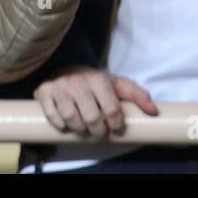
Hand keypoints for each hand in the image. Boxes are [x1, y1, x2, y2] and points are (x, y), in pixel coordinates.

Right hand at [34, 66, 158, 136]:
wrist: (64, 65)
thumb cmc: (94, 81)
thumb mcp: (116, 84)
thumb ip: (137, 95)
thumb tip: (154, 111)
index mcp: (98, 79)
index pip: (111, 108)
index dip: (115, 124)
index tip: (115, 128)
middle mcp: (78, 82)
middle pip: (91, 117)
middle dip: (98, 130)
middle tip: (99, 131)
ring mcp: (60, 87)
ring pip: (71, 118)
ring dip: (79, 129)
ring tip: (84, 128)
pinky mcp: (44, 92)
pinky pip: (52, 115)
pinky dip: (60, 124)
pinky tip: (66, 124)